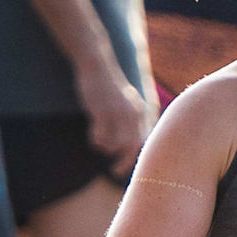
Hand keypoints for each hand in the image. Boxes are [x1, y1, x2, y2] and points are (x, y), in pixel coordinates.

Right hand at [75, 54, 151, 168]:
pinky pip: (100, 137)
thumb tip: (134, 143)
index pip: (144, 140)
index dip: (137, 156)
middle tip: (115, 171)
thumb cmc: (109, 86)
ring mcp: (116, 113)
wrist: (97, 65)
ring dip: (107, 149)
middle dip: (124, 163)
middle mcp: (131, 113)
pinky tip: (93, 139)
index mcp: (140, 110)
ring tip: (100, 146)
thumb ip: (133, 118)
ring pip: (116, 144)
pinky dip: (96, 141)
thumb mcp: (126, 101)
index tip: (129, 166)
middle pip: (132, 146)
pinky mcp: (101, 111)